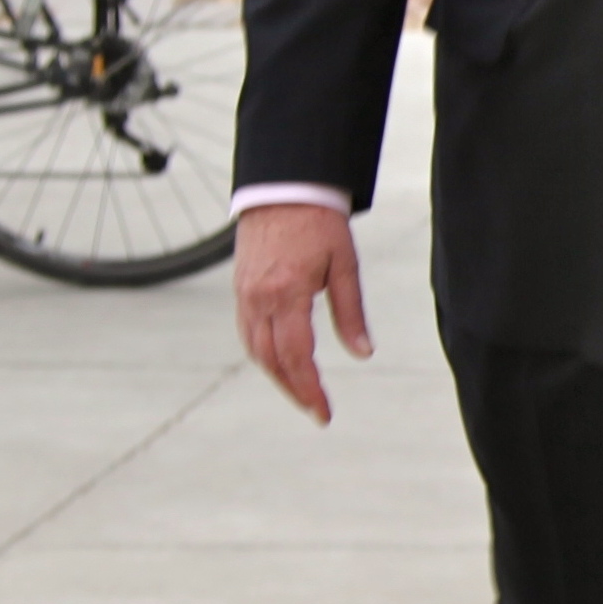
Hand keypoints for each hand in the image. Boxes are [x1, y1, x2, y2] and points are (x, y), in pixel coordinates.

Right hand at [236, 203, 371, 423]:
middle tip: (317, 411)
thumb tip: (363, 353)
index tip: (324, 413)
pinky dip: (264, 353)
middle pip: (272, 361)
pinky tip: (282, 362)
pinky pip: (247, 332)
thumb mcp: (345, 267)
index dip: (309, 389)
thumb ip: (352, 313)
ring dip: (277, 375)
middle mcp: (258, 299)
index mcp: (287, 294)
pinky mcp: (239, 289)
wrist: (284, 189)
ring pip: (255, 350)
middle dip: (294, 389)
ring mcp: (244, 295)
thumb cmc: (320, 224)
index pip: (297, 356)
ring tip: (303, 391)